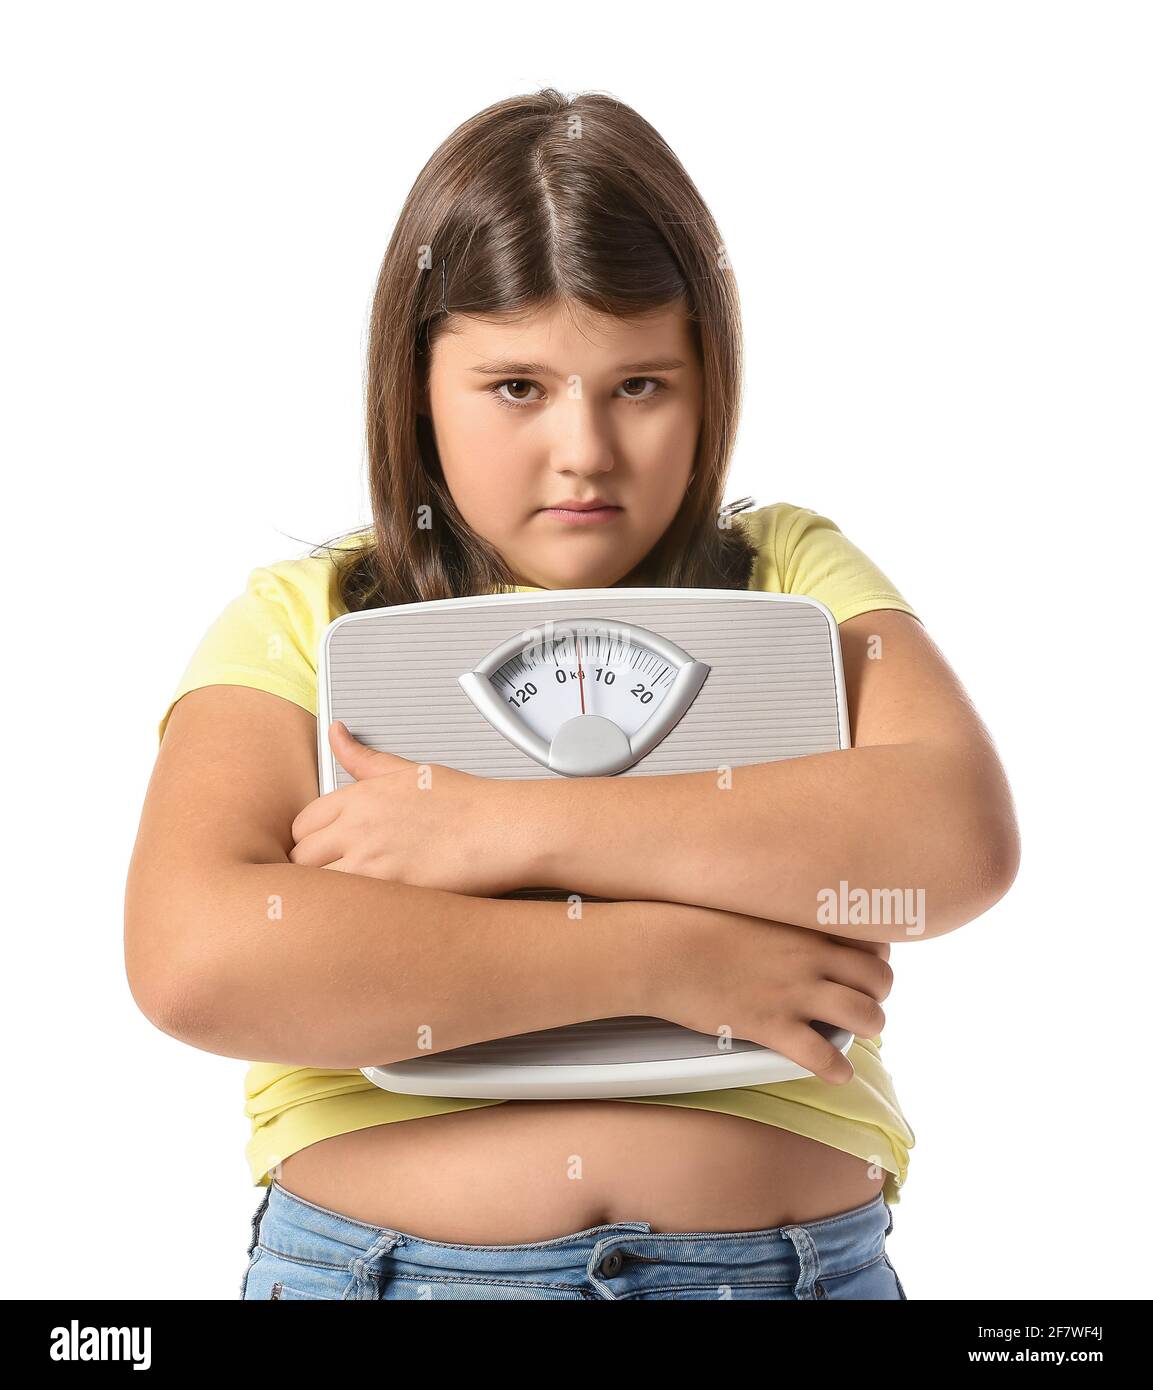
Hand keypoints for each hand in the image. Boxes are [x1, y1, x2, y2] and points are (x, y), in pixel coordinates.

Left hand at [289, 720, 532, 896]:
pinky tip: (365, 912)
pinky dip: (348, 913)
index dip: (310, 842)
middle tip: (335, 878)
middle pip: (300, 858)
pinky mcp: (389, 891)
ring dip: (326, 895)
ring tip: (346, 899)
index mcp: (359, 796)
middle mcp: (357, 827)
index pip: (301, 825)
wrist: (503, 829)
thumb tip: (335, 732)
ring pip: (316, 887)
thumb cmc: (465, 803)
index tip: (325, 852)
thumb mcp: (408, 770)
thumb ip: (364, 758)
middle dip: (311, 870)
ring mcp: (371, 861)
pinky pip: (346, 908)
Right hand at [652, 903, 892, 1084]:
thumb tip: (782, 922)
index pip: (869, 939)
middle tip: (860, 1001)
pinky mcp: (773, 1027)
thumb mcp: (743, 902)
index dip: (875, 956)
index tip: (863, 965)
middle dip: (877, 994)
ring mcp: (794, 993)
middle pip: (880, 979)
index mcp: (803, 924)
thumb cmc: (689, 921)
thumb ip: (775, 914)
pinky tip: (836, 1073)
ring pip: (867, 1017)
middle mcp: (809, 957)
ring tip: (852, 1034)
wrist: (659, 949)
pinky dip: (838, 1070)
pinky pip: (824, 1057)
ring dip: (868, 1028)